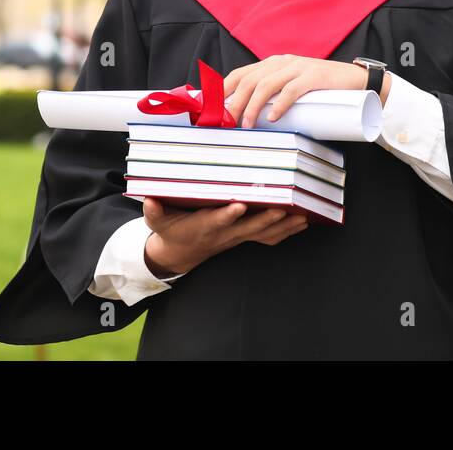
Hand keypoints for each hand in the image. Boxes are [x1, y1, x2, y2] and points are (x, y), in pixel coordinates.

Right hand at [142, 197, 308, 276]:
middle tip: (283, 209)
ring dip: (283, 227)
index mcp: (202, 226)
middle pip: (247, 228)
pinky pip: (268, 237)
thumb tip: (149, 199)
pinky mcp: (243, 237)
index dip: (227, 215)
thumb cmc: (170, 231)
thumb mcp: (157, 222)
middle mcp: (223, 234)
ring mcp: (236, 237)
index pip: (216, 221)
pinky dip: (285, 232)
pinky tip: (302, 223)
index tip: (238, 206)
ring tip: (302, 217)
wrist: (179, 253)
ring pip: (263, 234)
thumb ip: (154, 211)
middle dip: (265, 220)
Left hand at [222, 53, 386, 127]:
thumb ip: (273, 98)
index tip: (212, 110)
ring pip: (266, 85)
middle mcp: (282, 62)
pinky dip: (280, 104)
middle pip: (249, 81)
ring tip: (248, 124)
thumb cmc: (319, 90)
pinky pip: (292, 89)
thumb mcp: (291, 89)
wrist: (356, 82)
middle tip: (227, 123)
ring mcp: (298, 68)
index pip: (240, 74)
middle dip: (233, 103)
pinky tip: (274, 117)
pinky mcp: (314, 76)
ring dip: (253, 106)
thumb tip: (248, 121)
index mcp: (272, 64)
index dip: (223, 91)